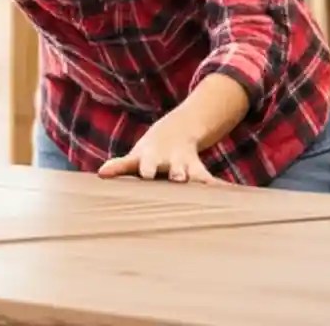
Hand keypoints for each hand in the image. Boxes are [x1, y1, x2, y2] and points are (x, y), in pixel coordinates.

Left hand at [96, 113, 223, 184]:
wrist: (176, 133)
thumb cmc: (148, 154)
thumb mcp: (134, 157)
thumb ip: (118, 165)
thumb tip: (100, 173)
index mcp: (150, 159)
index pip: (146, 164)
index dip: (147, 168)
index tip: (147, 174)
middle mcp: (170, 162)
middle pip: (174, 168)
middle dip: (177, 172)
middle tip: (179, 178)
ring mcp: (186, 165)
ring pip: (194, 173)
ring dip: (198, 180)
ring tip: (206, 188)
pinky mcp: (199, 171)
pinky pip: (208, 181)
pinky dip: (218, 189)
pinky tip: (229, 197)